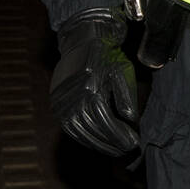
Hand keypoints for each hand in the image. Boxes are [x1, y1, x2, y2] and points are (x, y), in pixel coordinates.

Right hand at [50, 9, 139, 155]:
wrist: (84, 39)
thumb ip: (126, 96)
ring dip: (97, 143)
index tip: (133, 143)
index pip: (105, 120)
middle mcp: (72, 96)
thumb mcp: (123, 71)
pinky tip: (96, 142)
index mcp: (90, 88)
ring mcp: (61, 100)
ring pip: (78, 131)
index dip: (119, 134)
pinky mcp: (56, 102)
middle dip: (110, 142)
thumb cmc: (109, 55)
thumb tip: (132, 120)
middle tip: (125, 149)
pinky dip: (83, 137)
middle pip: (92, 128)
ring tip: (114, 150)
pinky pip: (68, 126)